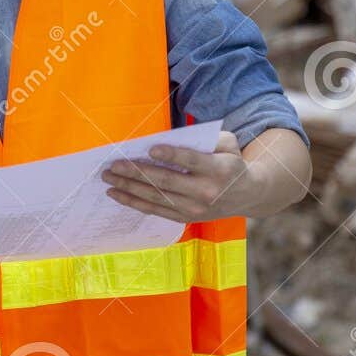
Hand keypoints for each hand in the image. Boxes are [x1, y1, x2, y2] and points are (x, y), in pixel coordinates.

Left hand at [100, 129, 261, 222]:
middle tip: (114, 164)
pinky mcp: (185, 218)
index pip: (192, 162)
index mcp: (219, 170)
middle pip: (166, 181)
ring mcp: (194, 209)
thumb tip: (173, 138)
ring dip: (128, 187)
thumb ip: (207, 138)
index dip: (172, 155)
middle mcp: (206, 192)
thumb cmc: (231, 161)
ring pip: (156, 197)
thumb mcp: (229, 144)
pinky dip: (133, 202)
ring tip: (108, 177)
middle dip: (137, 172)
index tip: (151, 149)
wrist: (247, 195)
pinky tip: (116, 193)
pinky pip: (155, 210)